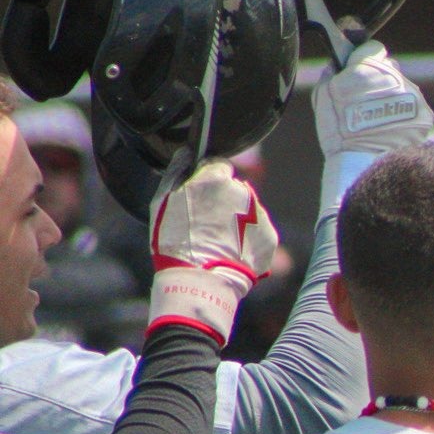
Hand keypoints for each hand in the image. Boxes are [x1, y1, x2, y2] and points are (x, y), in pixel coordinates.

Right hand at [147, 160, 278, 346]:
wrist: (200, 279)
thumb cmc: (175, 240)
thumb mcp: (162, 203)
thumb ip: (176, 173)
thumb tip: (185, 155)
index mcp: (217, 179)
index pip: (219, 167)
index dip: (209, 180)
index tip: (202, 195)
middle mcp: (244, 193)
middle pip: (236, 189)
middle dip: (224, 200)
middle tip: (207, 222)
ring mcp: (260, 215)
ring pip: (249, 210)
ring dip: (238, 219)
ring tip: (219, 240)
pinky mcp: (270, 236)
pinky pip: (258, 232)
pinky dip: (248, 239)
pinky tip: (232, 250)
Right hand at [314, 42, 433, 203]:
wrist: (366, 163)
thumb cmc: (339, 130)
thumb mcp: (323, 95)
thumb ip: (333, 73)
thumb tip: (339, 65)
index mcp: (368, 66)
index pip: (372, 49)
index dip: (364, 60)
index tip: (358, 71)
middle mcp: (396, 76)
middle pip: (390, 69)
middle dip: (379, 80)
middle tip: (366, 102)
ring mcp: (414, 95)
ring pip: (404, 89)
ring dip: (394, 99)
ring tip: (379, 121)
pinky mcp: (425, 114)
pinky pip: (415, 108)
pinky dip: (406, 116)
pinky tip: (392, 130)